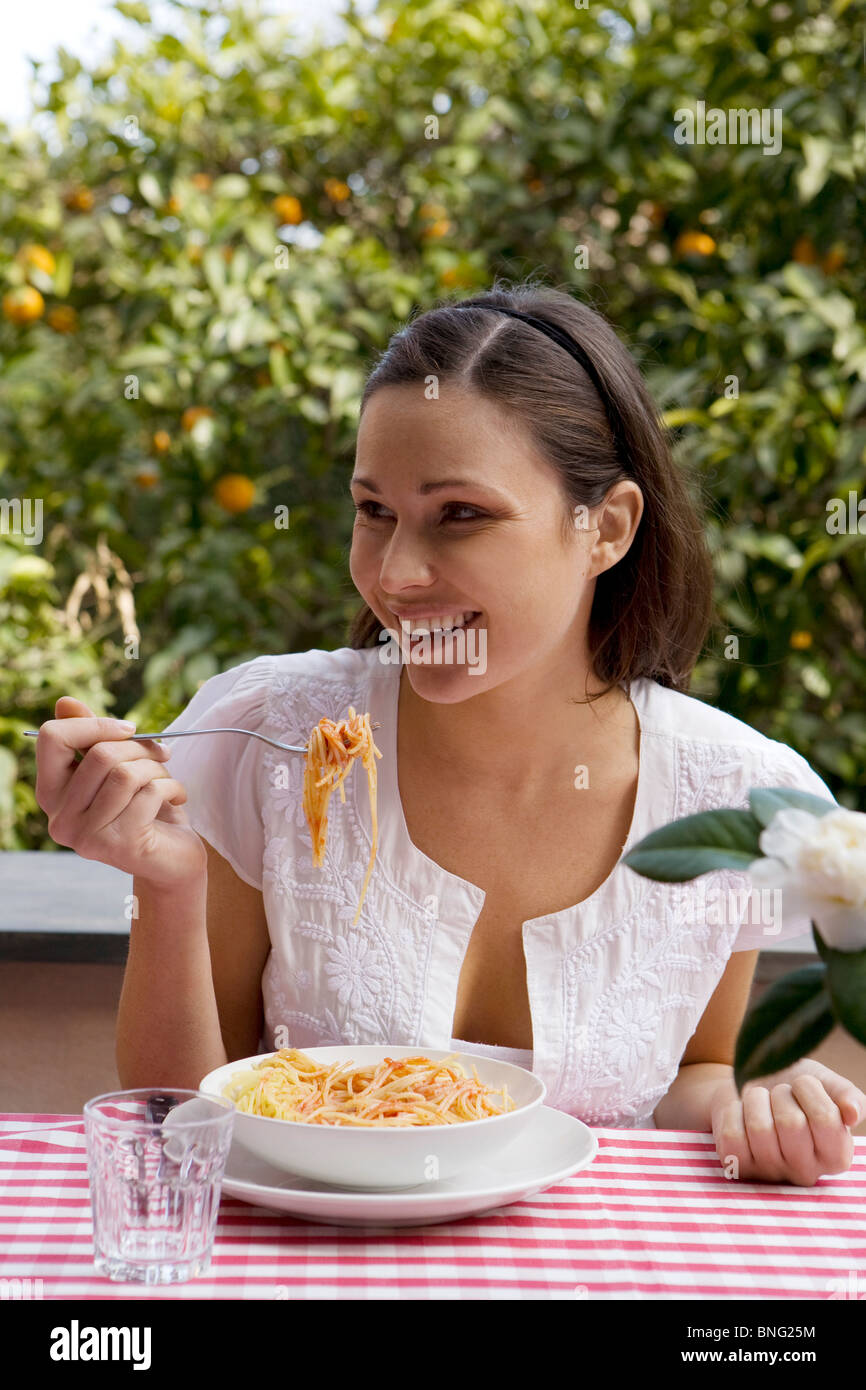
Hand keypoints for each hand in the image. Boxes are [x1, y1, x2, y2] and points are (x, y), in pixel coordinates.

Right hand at [35, 696, 206, 887]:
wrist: (173, 859)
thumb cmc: (145, 808)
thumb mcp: (118, 768)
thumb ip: (92, 738)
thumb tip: (64, 701)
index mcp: (52, 793)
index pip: (52, 738)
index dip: (95, 724)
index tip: (129, 730)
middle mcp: (60, 818)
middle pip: (99, 754)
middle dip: (141, 747)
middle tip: (162, 755)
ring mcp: (86, 836)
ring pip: (126, 774)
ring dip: (157, 769)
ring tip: (167, 780)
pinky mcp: (118, 846)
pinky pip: (148, 794)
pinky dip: (172, 787)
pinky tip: (178, 797)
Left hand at [710, 1057, 865, 1185]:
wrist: (753, 1086)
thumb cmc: (795, 1090)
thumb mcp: (825, 1085)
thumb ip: (846, 1096)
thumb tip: (852, 1113)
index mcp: (836, 1156)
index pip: (826, 1119)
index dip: (809, 1089)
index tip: (803, 1084)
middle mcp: (806, 1172)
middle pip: (791, 1123)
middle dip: (781, 1094)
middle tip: (779, 1094)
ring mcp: (770, 1173)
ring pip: (759, 1128)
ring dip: (756, 1100)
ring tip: (761, 1101)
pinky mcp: (739, 1168)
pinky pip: (733, 1135)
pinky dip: (734, 1112)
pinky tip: (742, 1113)